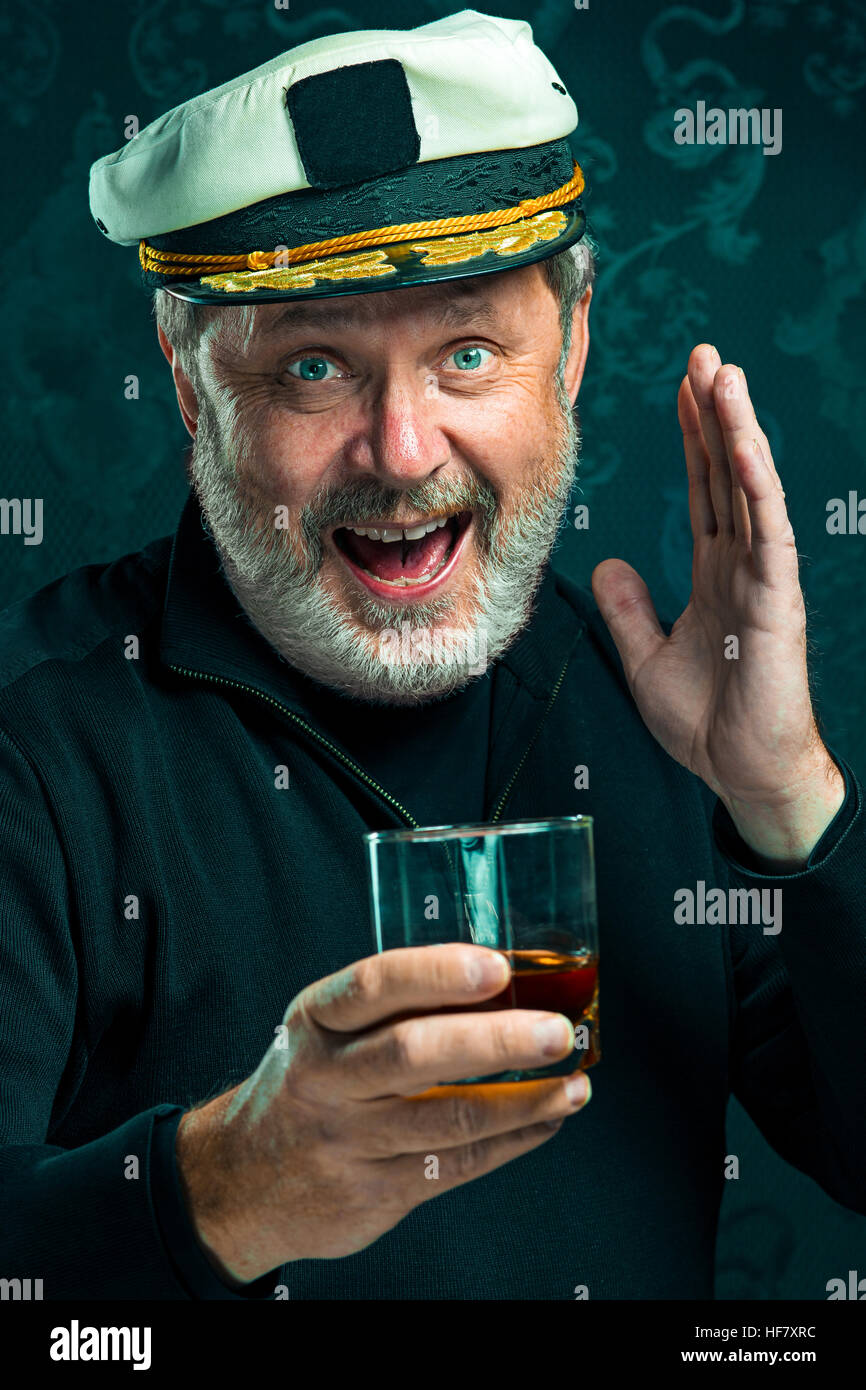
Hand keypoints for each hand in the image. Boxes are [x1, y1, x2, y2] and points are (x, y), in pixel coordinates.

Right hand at [175, 944, 589, 1285]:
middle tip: (556, 1032)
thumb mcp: (326, 1029)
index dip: (438, 974)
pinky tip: (546, 1119)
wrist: (243, 1179)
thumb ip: (395, 1004)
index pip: (375, 985)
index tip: (497, 967)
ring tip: (573, 1083)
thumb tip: (503, 977)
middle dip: (496, 1039)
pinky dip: (513, 1141)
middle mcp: (328, 1078)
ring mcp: (350, 1140)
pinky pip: (457, 1165)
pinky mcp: (375, 1192)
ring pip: (448, 1119)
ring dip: (524, 1101)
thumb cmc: (309, 1083)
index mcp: (317, 1020)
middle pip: (415, 1053)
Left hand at [592, 344, 843, 866]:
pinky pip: (769, 532)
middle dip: (715, 414)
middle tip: (704, 355)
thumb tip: (608, 563)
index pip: (703, 491)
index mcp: (714, 573)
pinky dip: (758, 486)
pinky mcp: (777, 600)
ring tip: (724, 373)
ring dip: (738, 430)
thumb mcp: (646, 657)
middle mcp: (741, 564)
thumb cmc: (706, 721)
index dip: (693, 440)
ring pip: (751, 488)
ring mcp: (763, 578)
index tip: (682, 389)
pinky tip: (745, 445)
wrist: (740, 770)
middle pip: (726, 474)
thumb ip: (630, 608)